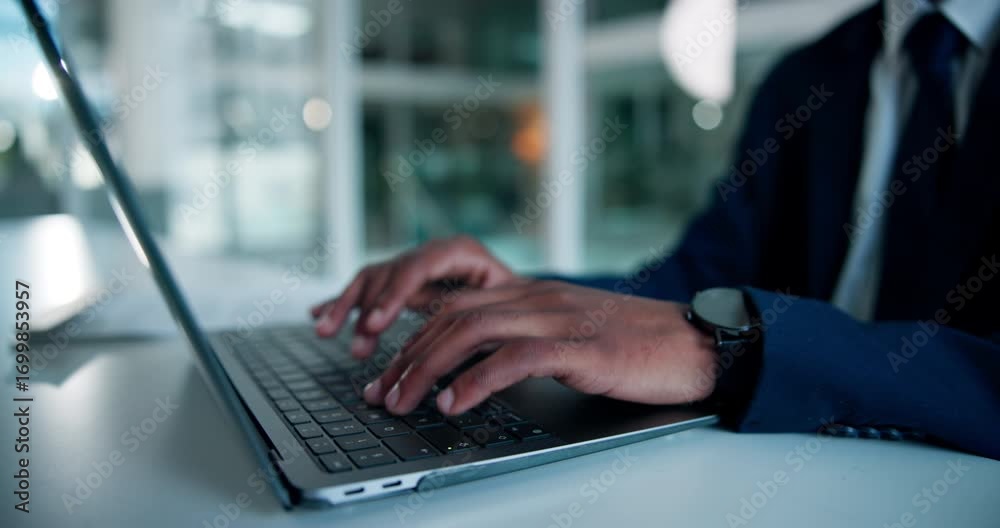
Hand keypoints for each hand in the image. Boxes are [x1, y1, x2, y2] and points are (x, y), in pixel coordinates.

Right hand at [311, 236, 516, 357]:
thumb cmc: (521, 302)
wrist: (524, 295)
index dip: (394, 295)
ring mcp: (414, 266)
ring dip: (348, 307)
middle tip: (357, 340)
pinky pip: (367, 289)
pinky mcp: (403, 283)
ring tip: (327, 332)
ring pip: (372, 280)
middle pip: (389, 272)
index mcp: (460, 252)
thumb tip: (455, 343)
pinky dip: (344, 303)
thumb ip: (482, 316)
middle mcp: (431, 254)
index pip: (419, 266)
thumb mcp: (509, 305)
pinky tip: (319, 316)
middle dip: (367, 307)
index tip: (375, 325)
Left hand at [362, 280, 717, 415]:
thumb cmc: (634, 347)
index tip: (386, 371)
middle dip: (407, 357)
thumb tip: (478, 373)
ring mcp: (557, 318)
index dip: (412, 336)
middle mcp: (537, 298)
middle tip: (382, 393)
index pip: (455, 304)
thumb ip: (525, 342)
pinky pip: (514, 358)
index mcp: (531, 295)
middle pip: (451, 316)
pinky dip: (476, 380)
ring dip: (427, 368)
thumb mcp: (569, 337)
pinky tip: (454, 404)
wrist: (695, 344)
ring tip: (404, 402)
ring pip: (471, 330)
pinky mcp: (579, 346)